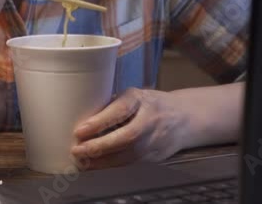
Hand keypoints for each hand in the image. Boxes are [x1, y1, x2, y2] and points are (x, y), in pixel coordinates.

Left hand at [70, 88, 185, 168]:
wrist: (184, 118)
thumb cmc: (150, 104)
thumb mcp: (135, 96)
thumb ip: (113, 105)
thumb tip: (81, 116)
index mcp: (142, 99)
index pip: (121, 110)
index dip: (100, 121)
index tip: (80, 130)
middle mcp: (151, 119)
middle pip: (127, 137)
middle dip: (100, 146)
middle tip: (78, 150)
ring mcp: (155, 139)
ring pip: (129, 154)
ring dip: (103, 160)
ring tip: (82, 161)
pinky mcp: (156, 156)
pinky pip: (132, 162)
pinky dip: (112, 165)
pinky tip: (97, 165)